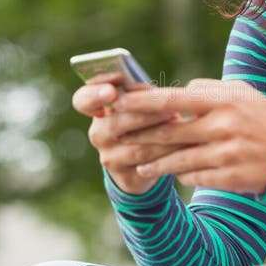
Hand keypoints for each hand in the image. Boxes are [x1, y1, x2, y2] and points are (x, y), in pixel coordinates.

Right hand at [72, 75, 184, 194]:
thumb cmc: (146, 120)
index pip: (83, 100)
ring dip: (162, 135)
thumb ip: (141, 95)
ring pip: (135, 146)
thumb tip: (154, 93)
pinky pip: (147, 163)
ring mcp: (108, 156)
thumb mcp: (141, 104)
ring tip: (182, 125)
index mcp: (97, 108)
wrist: (147, 160)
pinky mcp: (124, 175)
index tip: (112, 90)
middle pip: (114, 124)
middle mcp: (98, 132)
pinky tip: (182, 145)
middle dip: (144, 116)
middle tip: (170, 110)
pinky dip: (167, 152)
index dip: (95, 93)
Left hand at [110, 78, 265, 194]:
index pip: (173, 100)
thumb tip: (180, 90)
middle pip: (169, 133)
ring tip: (139, 165)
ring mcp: (226, 154)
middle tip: (118, 137)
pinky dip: (180, 175)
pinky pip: (193, 178)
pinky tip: (171, 174)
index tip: (118, 103)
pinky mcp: (229, 178)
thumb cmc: (264, 119)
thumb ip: (209, 90)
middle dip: (139, 136)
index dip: (142, 103)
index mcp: (224, 100)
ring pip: (177, 160)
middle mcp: (223, 126)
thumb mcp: (242, 94)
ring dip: (154, 164)